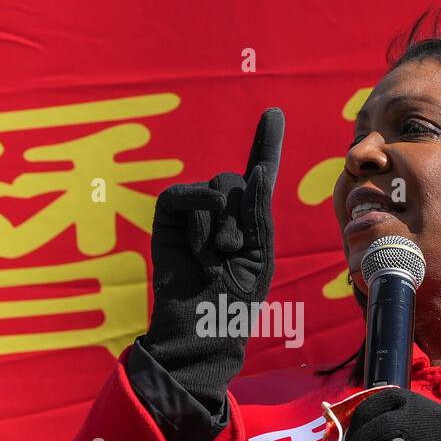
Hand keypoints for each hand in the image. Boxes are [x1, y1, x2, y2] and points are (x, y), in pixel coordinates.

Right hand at [137, 108, 283, 413]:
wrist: (202, 327)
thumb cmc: (235, 299)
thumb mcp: (260, 254)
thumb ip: (259, 212)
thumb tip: (254, 171)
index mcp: (247, 219)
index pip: (257, 175)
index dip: (265, 143)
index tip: (273, 113)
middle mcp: (219, 209)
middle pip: (236, 179)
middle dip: (241, 214)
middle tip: (231, 252)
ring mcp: (192, 211)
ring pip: (216, 187)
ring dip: (222, 223)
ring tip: (214, 257)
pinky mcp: (167, 216)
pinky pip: (184, 195)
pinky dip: (197, 214)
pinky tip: (199, 245)